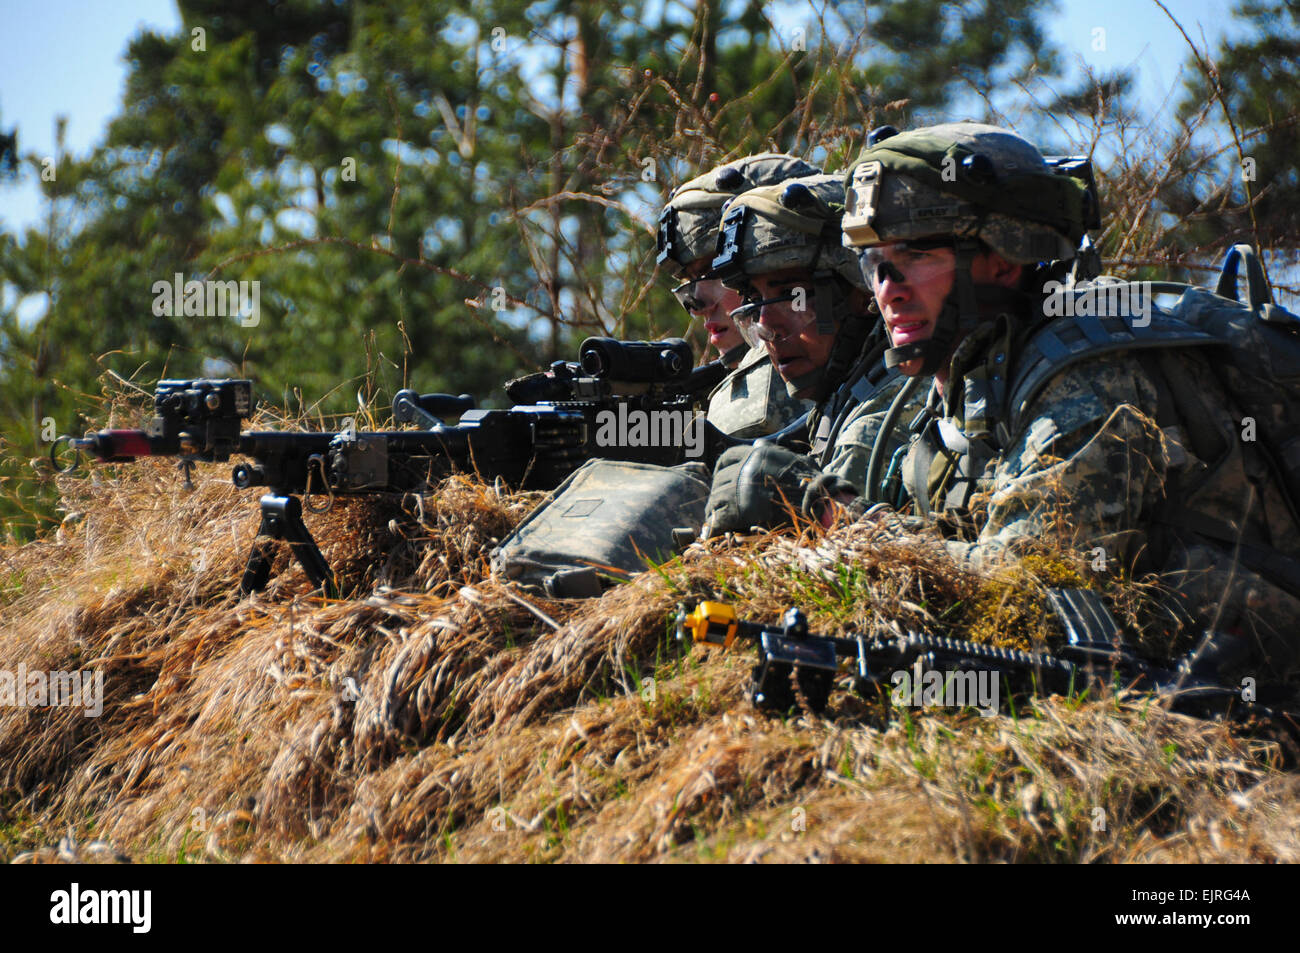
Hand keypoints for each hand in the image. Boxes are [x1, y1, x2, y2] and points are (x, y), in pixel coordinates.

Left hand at [703, 444, 824, 534]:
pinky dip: (716, 524)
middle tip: (723, 503)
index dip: (723, 470)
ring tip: (718, 518)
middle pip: (720, 479)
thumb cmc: (815, 486)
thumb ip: (775, 453)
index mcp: (759, 454)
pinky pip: (717, 516)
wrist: (819, 505)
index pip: (728, 458)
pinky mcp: (738, 510)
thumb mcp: (797, 461)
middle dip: (720, 492)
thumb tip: (757, 442)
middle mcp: (747, 467)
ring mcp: (740, 487)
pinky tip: (717, 530)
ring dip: (717, 509)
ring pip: (716, 497)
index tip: (724, 479)